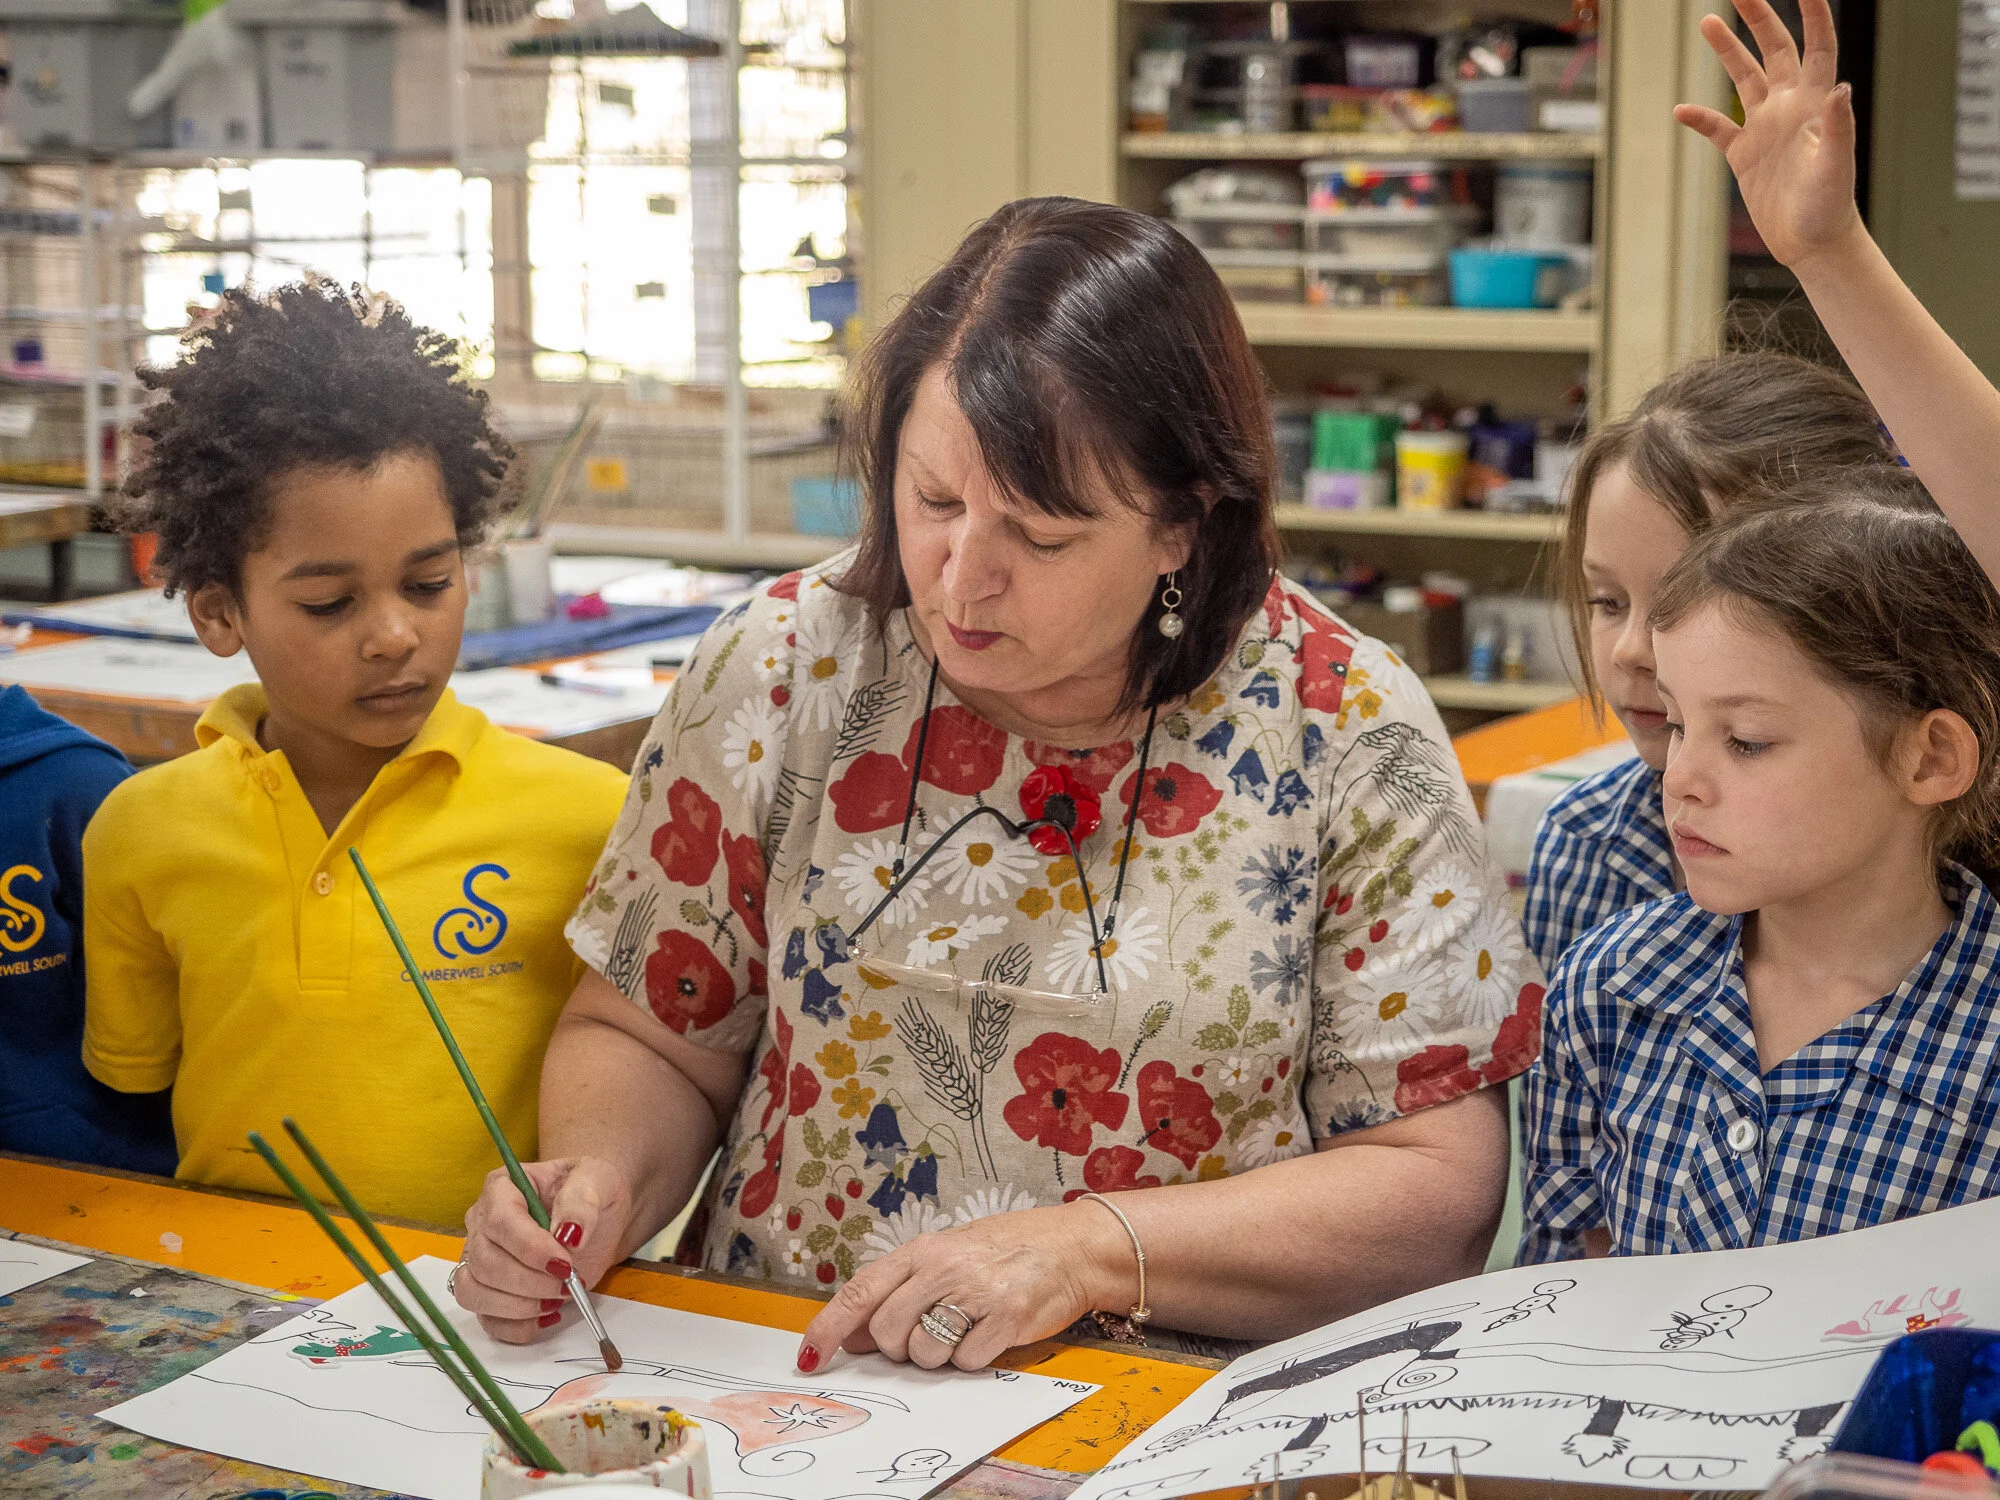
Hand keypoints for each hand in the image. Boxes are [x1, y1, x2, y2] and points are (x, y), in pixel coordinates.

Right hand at [455, 1156, 632, 1342]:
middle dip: (530, 1282)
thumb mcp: (597, 1180)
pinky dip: (516, 1327)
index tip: (565, 1263)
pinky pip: (486, 1320)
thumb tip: (568, 1233)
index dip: (530, 1249)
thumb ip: (581, 1201)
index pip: (500, 1222)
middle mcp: (482, 1223)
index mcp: (502, 1188)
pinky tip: (548, 1314)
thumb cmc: (593, 1191)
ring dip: (519, 1307)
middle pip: (485, 1263)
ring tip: (558, 1298)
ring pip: (474, 1293)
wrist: (600, 1218)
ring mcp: (480, 1260)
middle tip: (569, 1282)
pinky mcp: (490, 1292)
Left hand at [796, 1202, 1130, 1372]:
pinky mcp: (1006, 1317)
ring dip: (939, 1357)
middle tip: (927, 1336)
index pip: (861, 1291)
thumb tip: (852, 1334)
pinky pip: (967, 1361)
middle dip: (900, 1349)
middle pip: (887, 1332)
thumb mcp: (947, 1257)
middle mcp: (943, 1267)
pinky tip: (990, 1333)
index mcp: (923, 1250)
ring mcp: (975, 1292)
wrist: (1072, 1245)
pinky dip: (974, 1359)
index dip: (829, 1327)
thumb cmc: (1007, 1250)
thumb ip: (901, 1290)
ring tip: (965, 1330)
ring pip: (924, 1353)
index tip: (811, 1356)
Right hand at [1673, 0, 1864, 271]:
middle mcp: (1788, 107)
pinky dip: (1699, 119)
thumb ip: (1839, 126)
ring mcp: (1765, 129)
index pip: (1816, 46)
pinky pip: (1718, 130)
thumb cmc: (1831, 207)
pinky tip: (1680, 110)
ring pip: (1743, 78)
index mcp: (1812, 103)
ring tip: (1707, 22)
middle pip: (1774, 49)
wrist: (1813, 242)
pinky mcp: (1744, 155)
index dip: (1812, 15)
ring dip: (1728, 50)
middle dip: (1759, 18)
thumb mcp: (1836, 166)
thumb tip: (1840, 89)